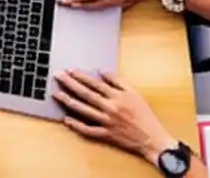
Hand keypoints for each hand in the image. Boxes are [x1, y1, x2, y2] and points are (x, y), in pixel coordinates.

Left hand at [55, 70, 179, 165]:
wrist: (153, 139)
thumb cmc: (145, 115)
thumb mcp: (135, 93)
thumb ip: (118, 81)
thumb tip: (102, 71)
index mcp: (117, 97)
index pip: (95, 84)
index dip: (81, 76)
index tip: (70, 70)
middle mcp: (110, 108)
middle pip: (86, 94)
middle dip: (70, 84)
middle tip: (57, 76)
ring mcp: (106, 122)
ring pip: (84, 110)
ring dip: (68, 101)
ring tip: (56, 94)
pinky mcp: (106, 134)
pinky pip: (88, 130)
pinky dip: (77, 125)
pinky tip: (66, 119)